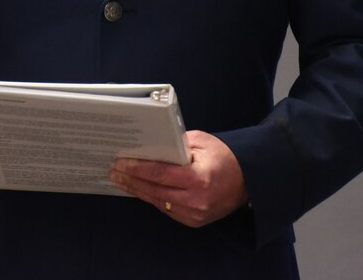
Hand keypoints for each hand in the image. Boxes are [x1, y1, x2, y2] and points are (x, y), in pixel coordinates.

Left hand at [109, 130, 248, 226]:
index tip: (121, 163)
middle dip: (131, 180)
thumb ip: (176, 144)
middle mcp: (196, 200)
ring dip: (138, 191)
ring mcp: (195, 214)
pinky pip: (167, 209)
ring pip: (158, 202)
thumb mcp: (202, 141)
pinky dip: (153, 198)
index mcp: (198, 178)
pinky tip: (140, 189)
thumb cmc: (225, 156)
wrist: (248, 180)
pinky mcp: (194, 221)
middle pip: (154, 191)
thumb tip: (151, 145)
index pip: (160, 174)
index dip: (137, 169)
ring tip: (122, 180)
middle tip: (114, 171)